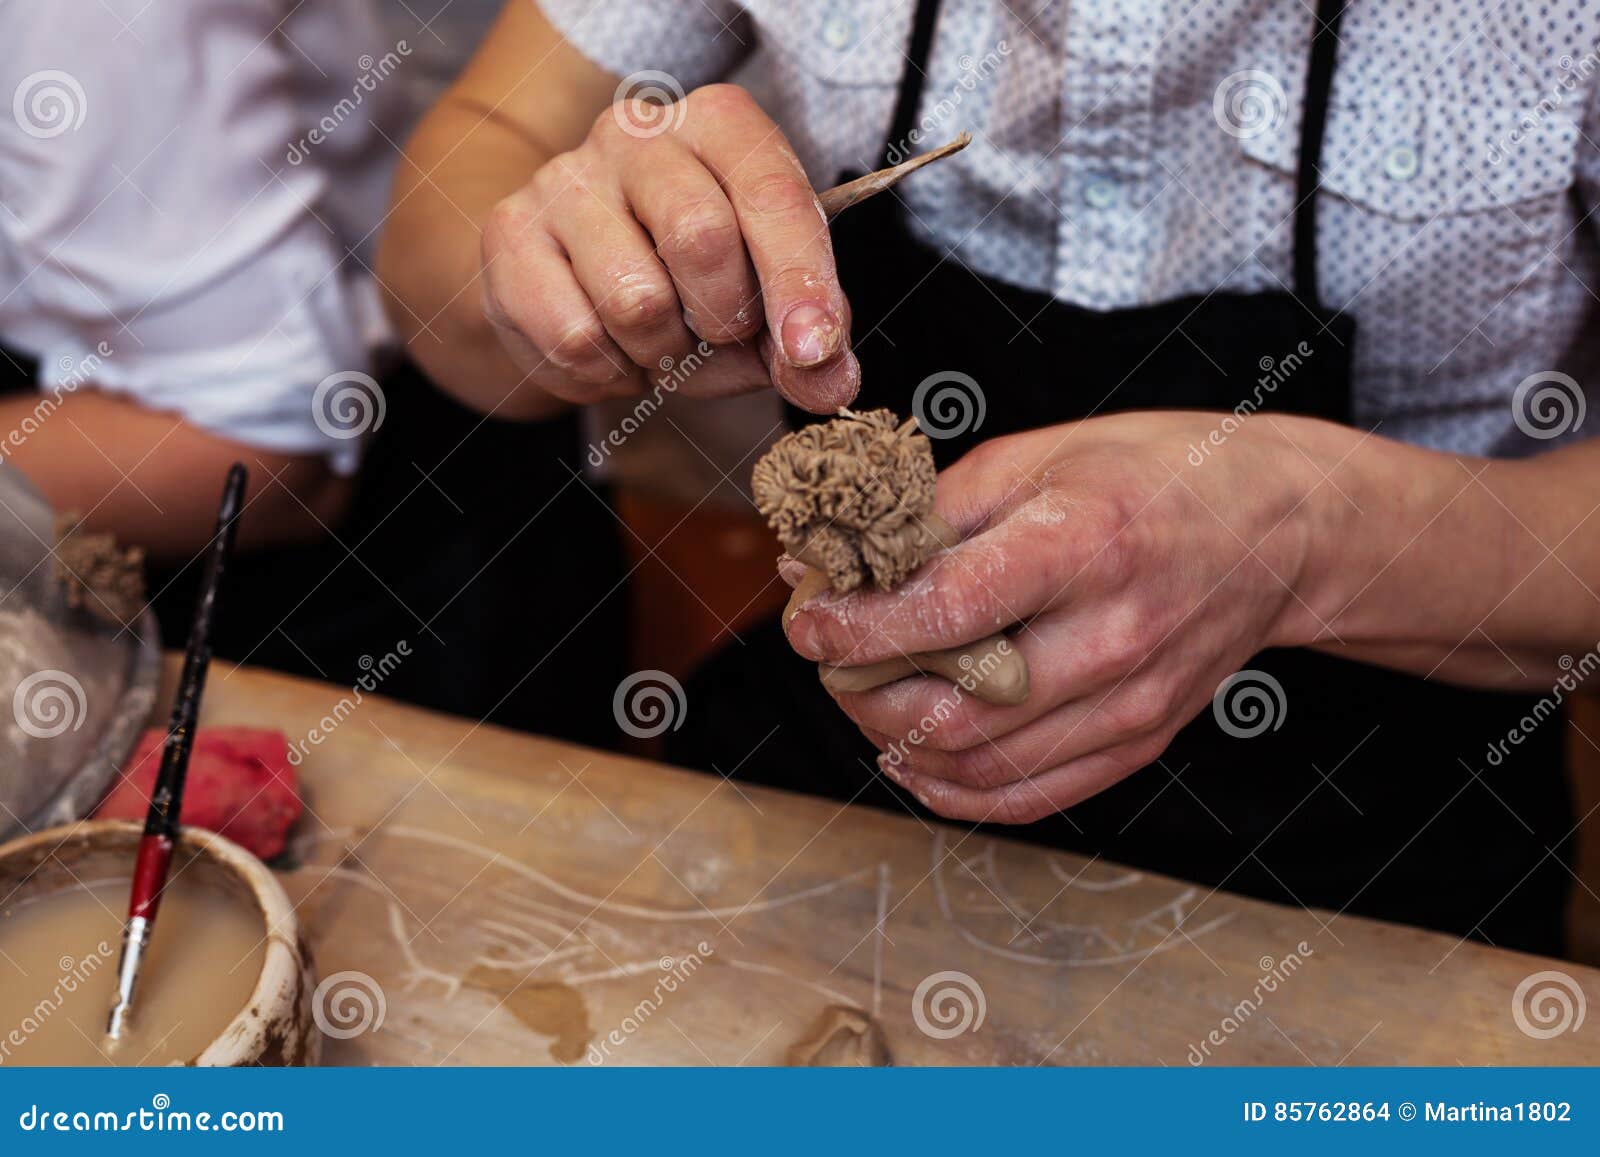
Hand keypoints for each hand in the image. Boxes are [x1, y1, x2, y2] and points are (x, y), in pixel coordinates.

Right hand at [480, 84, 857, 410]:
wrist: (570, 276)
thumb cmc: (687, 277)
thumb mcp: (765, 296)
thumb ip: (808, 337)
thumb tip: (829, 383)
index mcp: (719, 125)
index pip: (772, 195)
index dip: (800, 281)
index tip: (812, 349)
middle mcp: (638, 134)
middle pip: (701, 238)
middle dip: (725, 322)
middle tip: (721, 340)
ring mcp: (565, 178)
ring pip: (635, 300)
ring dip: (665, 357)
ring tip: (664, 347)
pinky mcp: (511, 234)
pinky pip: (575, 338)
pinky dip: (609, 373)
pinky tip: (614, 353)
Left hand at [782, 412, 1342, 822]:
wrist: (1277, 530)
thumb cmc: (1152, 475)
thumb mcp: (1038, 457)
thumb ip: (928, 514)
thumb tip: (824, 564)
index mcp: (1084, 544)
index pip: (944, 612)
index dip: (854, 628)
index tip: (809, 622)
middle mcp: (1113, 636)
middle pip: (951, 708)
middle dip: (861, 693)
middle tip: (831, 660)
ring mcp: (1132, 702)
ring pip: (977, 763)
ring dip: (895, 740)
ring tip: (866, 697)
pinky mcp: (1140, 741)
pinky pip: (1026, 796)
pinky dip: (952, 790)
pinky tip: (914, 755)